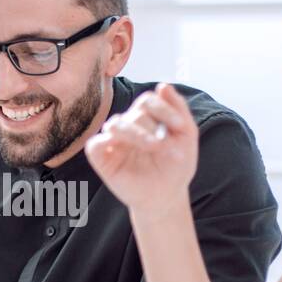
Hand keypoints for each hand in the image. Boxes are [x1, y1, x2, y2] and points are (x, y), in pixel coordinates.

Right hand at [85, 82, 197, 221]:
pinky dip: (105, 142)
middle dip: (155, 129)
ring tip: (155, 148)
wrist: (167, 196)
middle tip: (169, 148)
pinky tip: (123, 150)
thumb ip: (178, 108)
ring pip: (116, 124)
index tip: (181, 127)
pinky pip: (95, 144)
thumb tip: (163, 85)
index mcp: (146, 118)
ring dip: (138, 134)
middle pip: (135, 114)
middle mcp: (128, 126)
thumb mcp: (186, 135)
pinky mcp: (102, 158)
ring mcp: (114, 141)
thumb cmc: (176, 166)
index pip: (148, 101)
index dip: (164, 109)